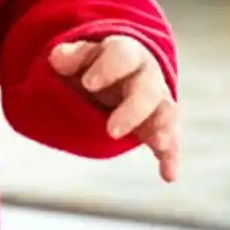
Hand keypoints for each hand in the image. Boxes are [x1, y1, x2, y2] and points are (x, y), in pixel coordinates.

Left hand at [49, 35, 179, 182]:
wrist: (113, 72)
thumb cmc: (93, 64)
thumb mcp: (78, 55)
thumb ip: (69, 56)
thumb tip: (58, 60)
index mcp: (125, 54)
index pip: (122, 55)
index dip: (107, 68)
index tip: (88, 84)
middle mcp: (146, 76)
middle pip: (148, 90)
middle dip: (132, 110)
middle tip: (112, 131)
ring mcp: (156, 102)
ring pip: (166, 113)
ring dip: (163, 129)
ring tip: (158, 144)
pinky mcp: (158, 126)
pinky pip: (170, 142)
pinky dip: (170, 158)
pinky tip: (168, 175)